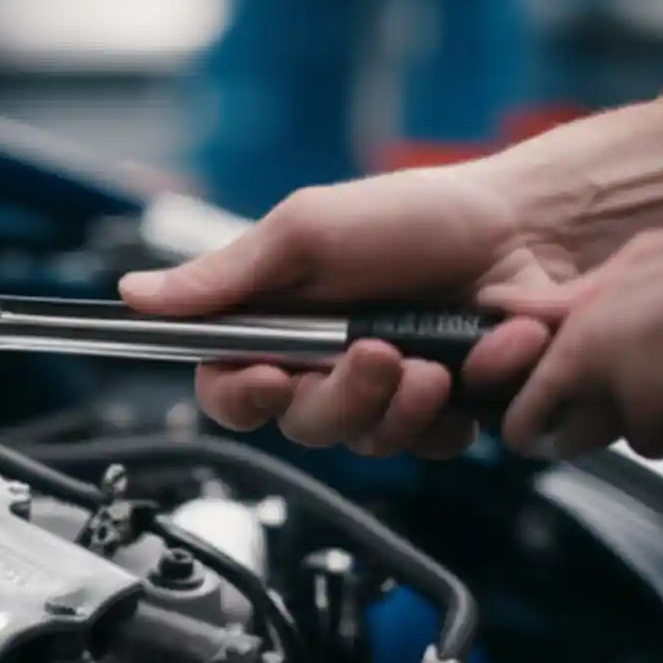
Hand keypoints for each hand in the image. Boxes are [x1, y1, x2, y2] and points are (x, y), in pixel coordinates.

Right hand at [121, 166, 557, 456]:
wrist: (528, 226)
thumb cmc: (415, 215)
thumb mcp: (305, 230)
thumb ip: (224, 276)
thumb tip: (135, 293)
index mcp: (282, 322)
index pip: (228, 388)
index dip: (241, 396)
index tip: (271, 378)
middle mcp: (326, 363)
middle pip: (300, 426)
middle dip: (341, 397)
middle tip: (378, 354)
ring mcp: (385, 391)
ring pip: (366, 444)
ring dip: (401, 406)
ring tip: (435, 357)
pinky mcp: (442, 411)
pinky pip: (431, 446)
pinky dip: (456, 409)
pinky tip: (476, 360)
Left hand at [486, 205, 662, 460]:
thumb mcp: (635, 264)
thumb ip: (561, 302)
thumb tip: (494, 303)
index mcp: (592, 352)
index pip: (529, 419)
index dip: (526, 426)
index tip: (526, 431)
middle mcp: (630, 397)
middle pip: (586, 438)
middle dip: (597, 415)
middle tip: (637, 371)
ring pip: (654, 438)